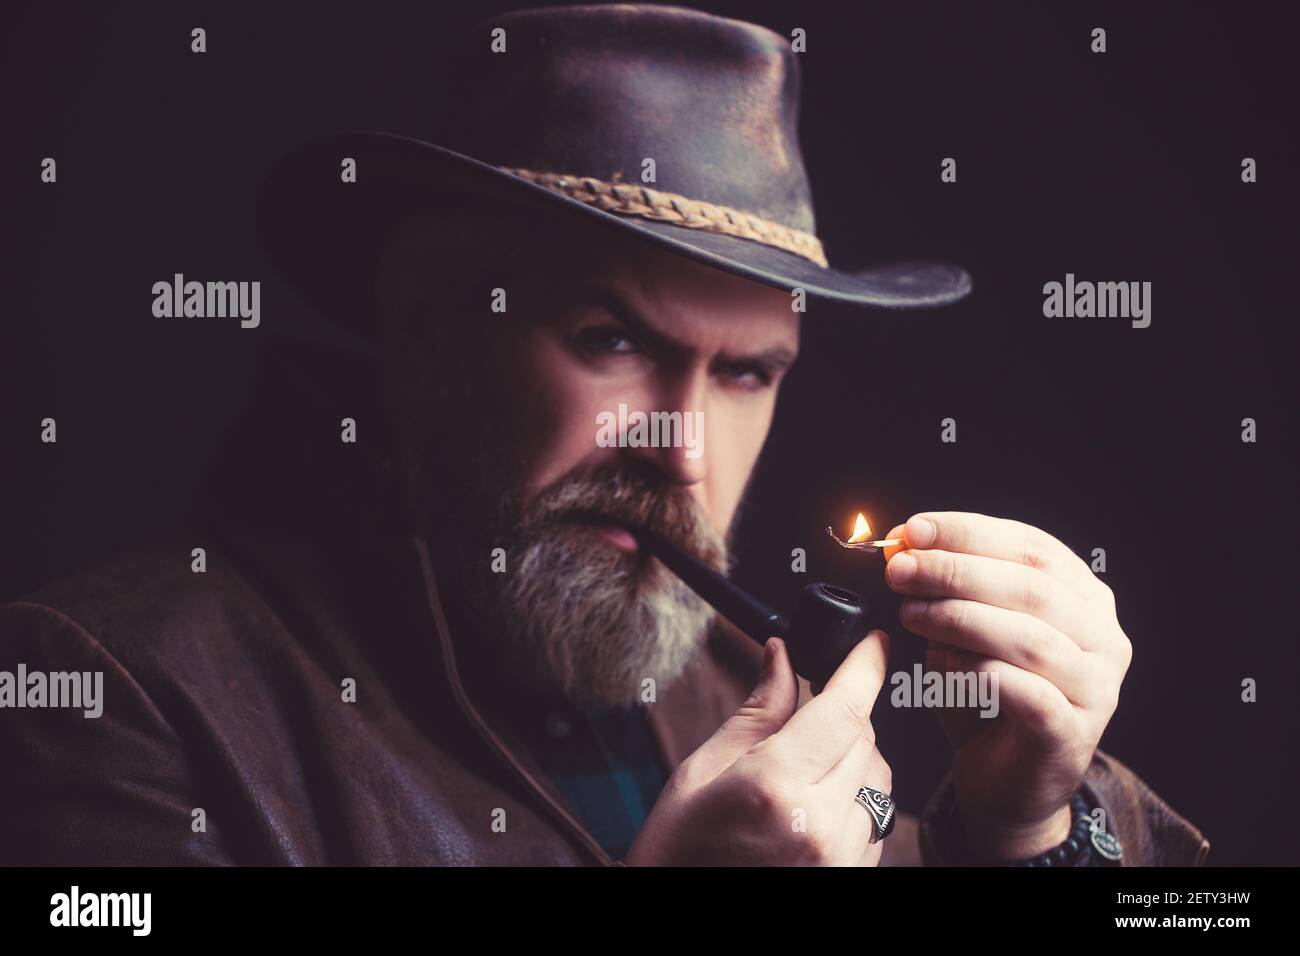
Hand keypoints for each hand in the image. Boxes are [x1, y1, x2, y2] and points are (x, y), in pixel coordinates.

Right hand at [624, 632, 892, 865]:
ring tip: (803, 769)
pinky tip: (814, 804)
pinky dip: (855, 799)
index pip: (843, 709)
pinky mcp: (853, 878)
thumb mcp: (702, 771)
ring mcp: (841, 859)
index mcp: (774, 786)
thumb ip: (758, 712)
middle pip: (864, 739)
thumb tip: (783, 655)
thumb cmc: (678, 851)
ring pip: (878, 778)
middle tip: (807, 713)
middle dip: (843, 713)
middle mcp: (820, 825)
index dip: (866, 666)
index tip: (875, 641)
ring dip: (853, 757)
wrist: (679, 926)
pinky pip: (876, 820)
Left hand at [882, 512, 1131, 859]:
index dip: (969, 532)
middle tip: (900, 570)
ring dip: (958, 617)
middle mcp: (1103, 637)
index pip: (1031, 546)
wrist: (1008, 784)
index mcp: (1085, 598)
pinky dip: (978, 672)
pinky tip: (942, 664)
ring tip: (910, 613)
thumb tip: (904, 546)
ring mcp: (1096, 688)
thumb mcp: (964, 631)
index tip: (912, 530)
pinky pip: (1025, 693)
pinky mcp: (1072, 734)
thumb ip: (946, 590)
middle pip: (1030, 585)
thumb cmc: (986, 697)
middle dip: (955, 570)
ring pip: (1028, 637)